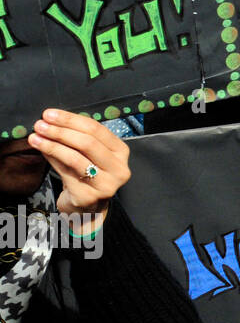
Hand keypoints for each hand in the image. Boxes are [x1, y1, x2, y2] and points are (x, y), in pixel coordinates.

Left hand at [28, 109, 129, 232]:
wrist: (88, 209)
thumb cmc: (87, 176)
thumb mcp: (88, 155)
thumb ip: (76, 140)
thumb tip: (51, 122)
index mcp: (121, 152)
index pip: (96, 129)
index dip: (71, 120)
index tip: (50, 114)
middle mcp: (119, 168)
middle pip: (88, 143)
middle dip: (61, 131)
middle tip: (40, 125)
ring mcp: (106, 184)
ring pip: (76, 158)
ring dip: (52, 145)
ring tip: (35, 137)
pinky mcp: (89, 197)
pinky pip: (66, 174)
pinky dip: (51, 160)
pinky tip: (41, 151)